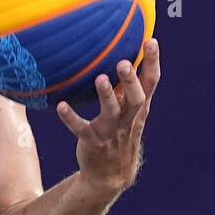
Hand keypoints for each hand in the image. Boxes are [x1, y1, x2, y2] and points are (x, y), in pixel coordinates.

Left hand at [58, 39, 160, 197]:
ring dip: (106, 96)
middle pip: (136, 98)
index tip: (150, 41)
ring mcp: (111, 131)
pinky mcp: (92, 141)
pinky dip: (71, 118)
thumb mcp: (130, 112)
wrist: (111, 174)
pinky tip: (61, 106)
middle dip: (131, 81)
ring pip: (111, 112)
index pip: (151, 83)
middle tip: (124, 62)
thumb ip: (129, 88)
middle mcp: (128, 119)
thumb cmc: (120, 134)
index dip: (152, 63)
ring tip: (100, 79)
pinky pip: (80, 128)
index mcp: (139, 109)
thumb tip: (122, 55)